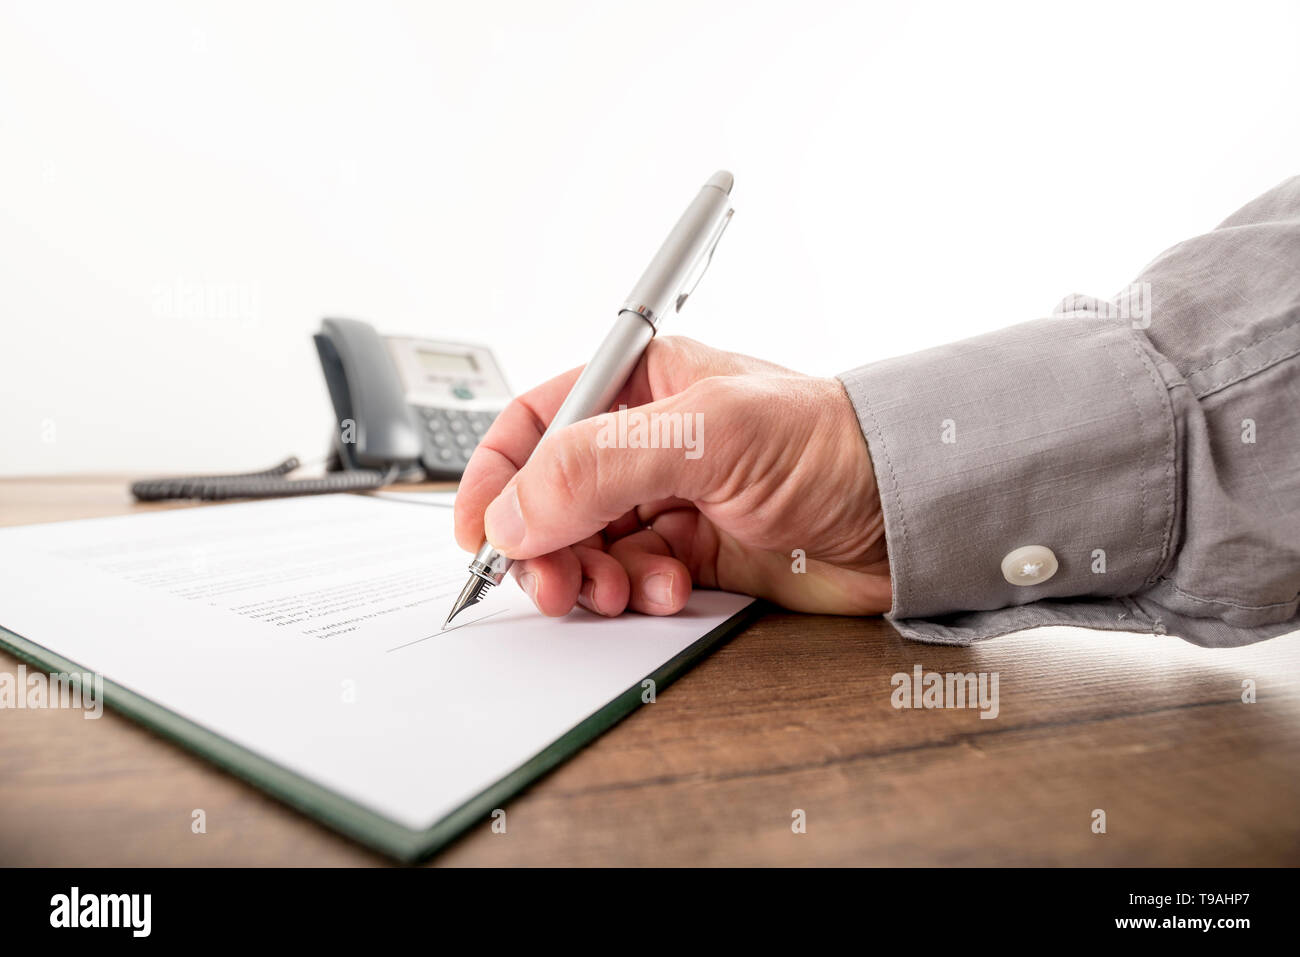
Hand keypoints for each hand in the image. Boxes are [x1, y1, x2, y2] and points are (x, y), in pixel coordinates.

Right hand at [454, 336, 890, 617]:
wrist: (914, 513)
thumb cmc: (835, 442)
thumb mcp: (708, 434)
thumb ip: (601, 465)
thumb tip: (513, 512)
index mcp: (643, 387)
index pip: (538, 423)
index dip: (498, 474)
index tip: (478, 532)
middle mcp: (649, 442)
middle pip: (552, 495)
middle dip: (543, 543)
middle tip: (551, 582)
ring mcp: (672, 500)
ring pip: (586, 545)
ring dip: (589, 575)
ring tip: (619, 589)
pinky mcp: (697, 552)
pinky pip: (632, 578)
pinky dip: (635, 593)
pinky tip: (670, 589)